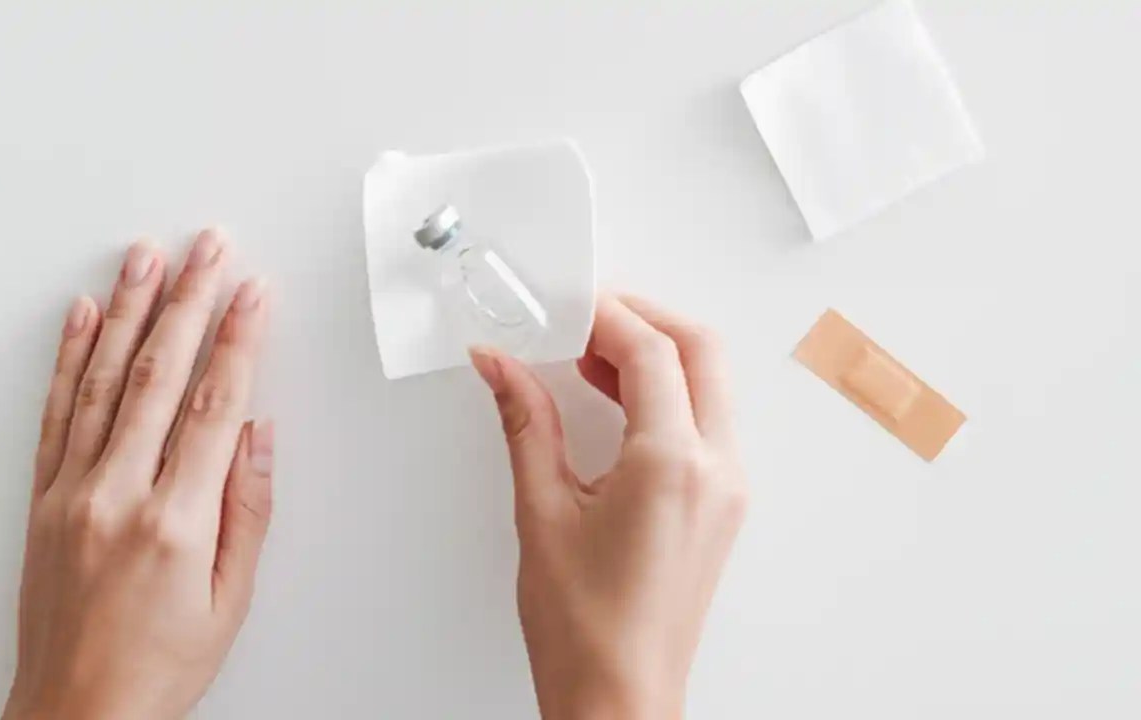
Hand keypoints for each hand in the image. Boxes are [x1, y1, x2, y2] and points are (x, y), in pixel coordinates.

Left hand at [5, 230, 273, 719]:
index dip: (239, 339)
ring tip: (147, 257)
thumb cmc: (159, 666)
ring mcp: (72, 492)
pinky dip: (69, 358)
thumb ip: (248, 508)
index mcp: (176, 521)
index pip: (215, 404)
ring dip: (129, 310)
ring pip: (102, 380)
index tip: (254, 291)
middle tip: (208, 247)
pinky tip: (84, 316)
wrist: (76, 712)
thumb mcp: (231, 598)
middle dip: (189, 300)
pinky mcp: (43, 498)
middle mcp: (117, 495)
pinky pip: (56, 413)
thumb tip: (259, 432)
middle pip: (159, 375)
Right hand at [470, 294, 747, 719]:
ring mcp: (727, 488)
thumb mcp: (540, 514)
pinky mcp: (721, 505)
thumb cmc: (585, 631)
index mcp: (672, 465)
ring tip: (589, 355)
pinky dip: (665, 395)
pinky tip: (615, 400)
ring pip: (708, 383)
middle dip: (644, 318)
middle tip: (586, 314)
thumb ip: (526, 422)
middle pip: (700, 350)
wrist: (619, 699)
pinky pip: (704, 422)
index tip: (566, 306)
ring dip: (656, 354)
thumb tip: (502, 366)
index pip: (651, 352)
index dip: (606, 315)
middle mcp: (715, 470)